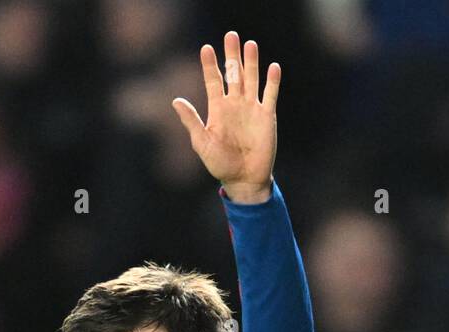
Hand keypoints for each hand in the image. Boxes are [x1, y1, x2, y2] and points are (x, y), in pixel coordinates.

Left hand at [172, 31, 279, 203]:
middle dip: (232, 55)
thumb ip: (191, 121)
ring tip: (250, 44)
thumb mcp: (202, 142)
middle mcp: (234, 104)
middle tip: (231, 36)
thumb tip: (175, 100)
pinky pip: (270, 96)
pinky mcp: (266, 117)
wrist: (244, 179)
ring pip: (251, 80)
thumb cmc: (220, 164)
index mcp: (217, 109)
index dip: (209, 65)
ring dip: (251, 62)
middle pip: (234, 73)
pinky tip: (273, 68)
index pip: (213, 81)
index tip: (206, 49)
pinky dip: (272, 82)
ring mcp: (251, 108)